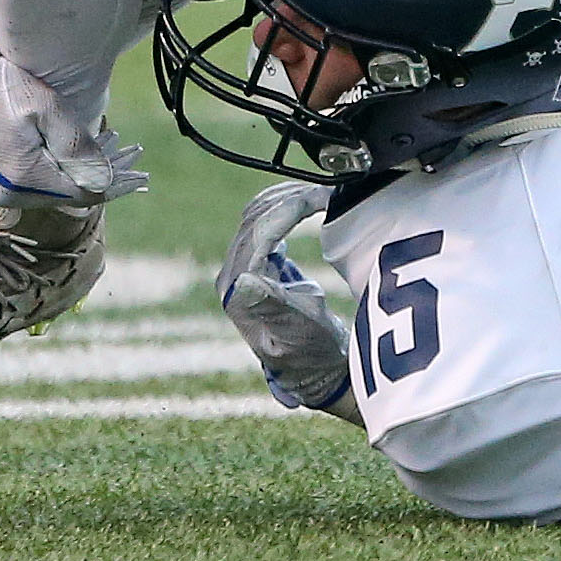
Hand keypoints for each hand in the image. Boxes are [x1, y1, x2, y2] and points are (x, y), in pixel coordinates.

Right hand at [0, 36, 147, 209]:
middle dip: (97, 177)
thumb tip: (105, 180)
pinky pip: (22, 186)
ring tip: (102, 149)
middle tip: (128, 155)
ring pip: (44, 192)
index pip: (81, 193)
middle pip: (64, 196)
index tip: (141, 174)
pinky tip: (63, 153)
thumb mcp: (46, 107)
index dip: (114, 184)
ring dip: (73, 175)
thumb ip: (77, 146)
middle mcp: (0, 196)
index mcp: (21, 179)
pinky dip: (48, 173)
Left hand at [218, 182, 360, 424]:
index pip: (259, 231)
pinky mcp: (256, 268)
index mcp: (238, 289)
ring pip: (257, 218)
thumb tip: (244, 280)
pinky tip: (307, 207)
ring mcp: (242, 271)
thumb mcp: (298, 328)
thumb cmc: (312, 351)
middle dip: (290, 198)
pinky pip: (264, 227)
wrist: (316, 369)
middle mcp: (233, 277)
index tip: (322, 196)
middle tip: (327, 191)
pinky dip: (286, 211)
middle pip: (255, 219)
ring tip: (320, 194)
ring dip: (287, 201)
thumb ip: (271, 302)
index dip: (290, 208)